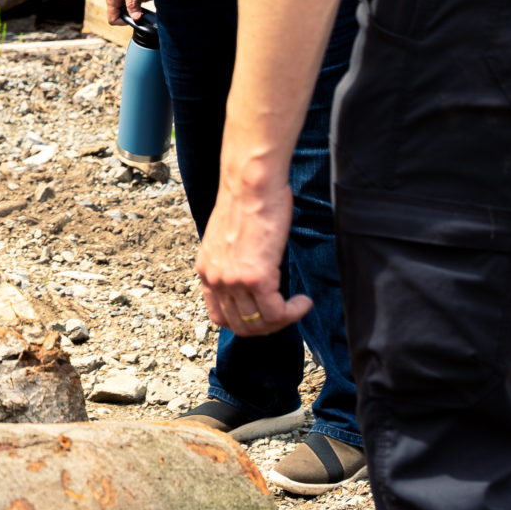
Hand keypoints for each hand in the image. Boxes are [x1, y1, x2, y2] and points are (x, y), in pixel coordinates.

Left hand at [195, 174, 310, 336]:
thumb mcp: (229, 237)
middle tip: (286, 313)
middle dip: (266, 326)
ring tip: (297, 306)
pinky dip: (294, 313)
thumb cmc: (247, 200)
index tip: (265, 313)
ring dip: (283, 321)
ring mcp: (233, 281)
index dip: (245, 321)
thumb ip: (233, 261)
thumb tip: (254, 274)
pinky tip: (304, 301)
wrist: (251, 183)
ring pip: (259, 324)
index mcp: (206, 269)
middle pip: (239, 325)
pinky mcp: (256, 278)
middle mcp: (215, 279)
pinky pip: (277, 313)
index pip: (219, 315)